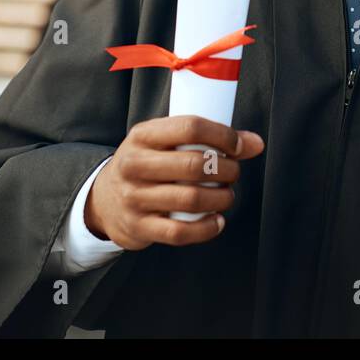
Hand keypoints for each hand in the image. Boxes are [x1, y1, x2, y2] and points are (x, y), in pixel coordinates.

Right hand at [84, 116, 264, 250]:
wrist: (105, 200)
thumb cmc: (146, 165)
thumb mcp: (164, 143)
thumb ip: (207, 139)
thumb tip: (255, 143)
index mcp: (142, 135)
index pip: (189, 127)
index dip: (222, 135)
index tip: (238, 146)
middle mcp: (134, 164)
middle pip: (193, 164)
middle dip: (226, 170)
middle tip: (233, 173)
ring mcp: (134, 198)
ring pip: (191, 198)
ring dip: (221, 198)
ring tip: (227, 194)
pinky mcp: (139, 227)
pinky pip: (181, 231)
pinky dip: (207, 227)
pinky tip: (217, 220)